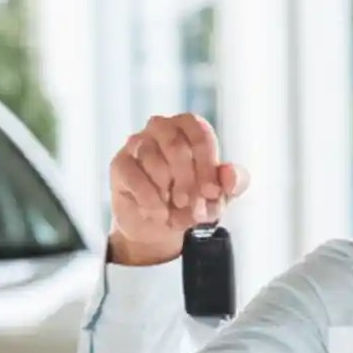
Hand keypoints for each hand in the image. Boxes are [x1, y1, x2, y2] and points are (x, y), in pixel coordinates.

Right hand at [107, 113, 249, 265]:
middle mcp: (162, 127)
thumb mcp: (219, 196)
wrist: (159, 225)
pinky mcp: (120, 164)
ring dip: (167, 190)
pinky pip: (134, 176)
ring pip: (151, 158)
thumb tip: (231, 175)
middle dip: (187, 180)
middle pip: (175, 145)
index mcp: (190, 127)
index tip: (212, 193)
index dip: (207, 165)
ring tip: (175, 209)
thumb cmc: (192, 200)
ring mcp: (137, 143)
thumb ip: (232, 183)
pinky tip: (158, 213)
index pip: (200, 134)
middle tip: (191, 205)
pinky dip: (149, 199)